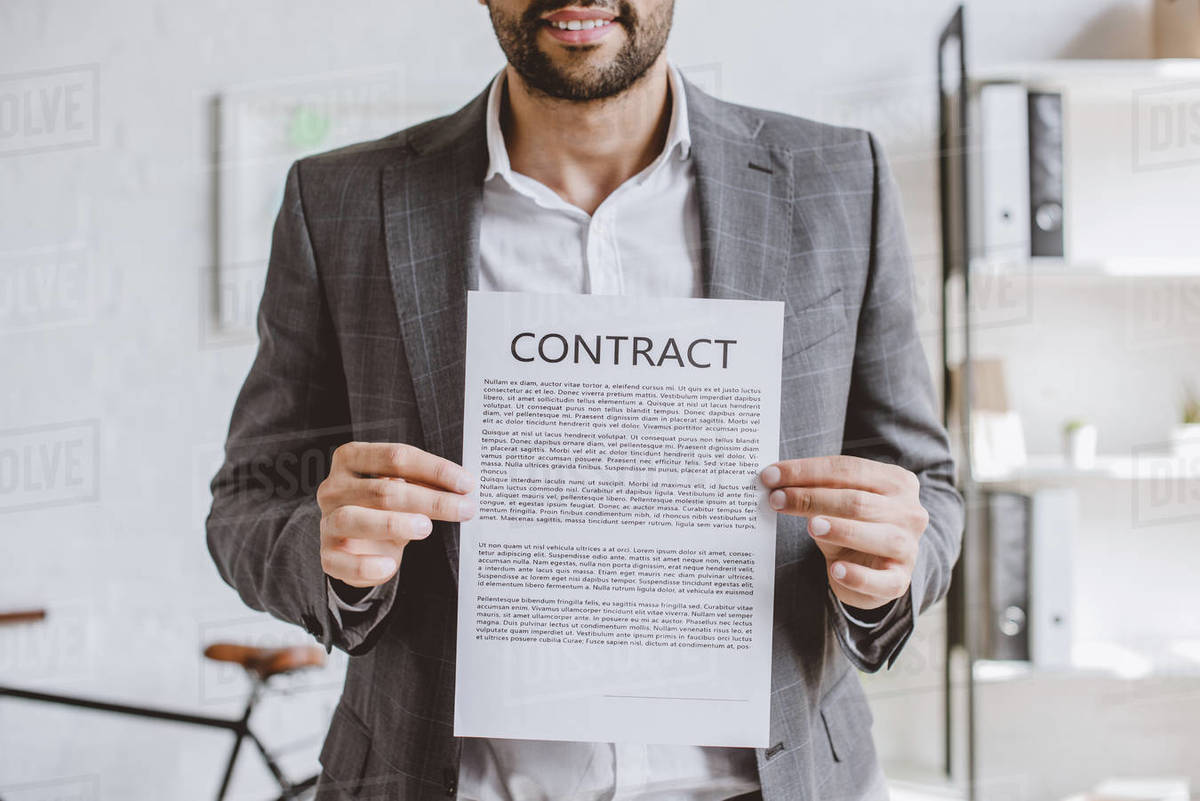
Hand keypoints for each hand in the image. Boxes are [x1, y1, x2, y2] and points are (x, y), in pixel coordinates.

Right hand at [317, 442, 475, 587]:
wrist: (357, 540)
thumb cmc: (383, 506)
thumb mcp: (403, 488)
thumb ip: (423, 483)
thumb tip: (461, 486)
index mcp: (352, 458)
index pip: (395, 457)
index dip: (434, 469)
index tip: (466, 483)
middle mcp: (334, 487)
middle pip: (381, 490)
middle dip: (429, 500)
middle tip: (463, 508)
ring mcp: (328, 520)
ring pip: (353, 519)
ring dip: (394, 524)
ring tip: (426, 528)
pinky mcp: (327, 554)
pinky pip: (341, 561)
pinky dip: (366, 565)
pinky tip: (390, 566)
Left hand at [760, 455, 927, 610]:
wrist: (874, 565)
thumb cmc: (852, 524)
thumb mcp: (836, 502)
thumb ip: (816, 488)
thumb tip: (774, 479)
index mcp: (895, 481)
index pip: (848, 469)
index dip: (806, 471)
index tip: (771, 475)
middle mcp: (908, 511)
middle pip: (857, 501)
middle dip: (812, 498)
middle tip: (777, 499)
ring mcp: (908, 546)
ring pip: (876, 536)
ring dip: (841, 530)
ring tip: (811, 527)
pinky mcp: (900, 579)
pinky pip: (883, 580)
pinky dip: (859, 576)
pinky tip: (836, 570)